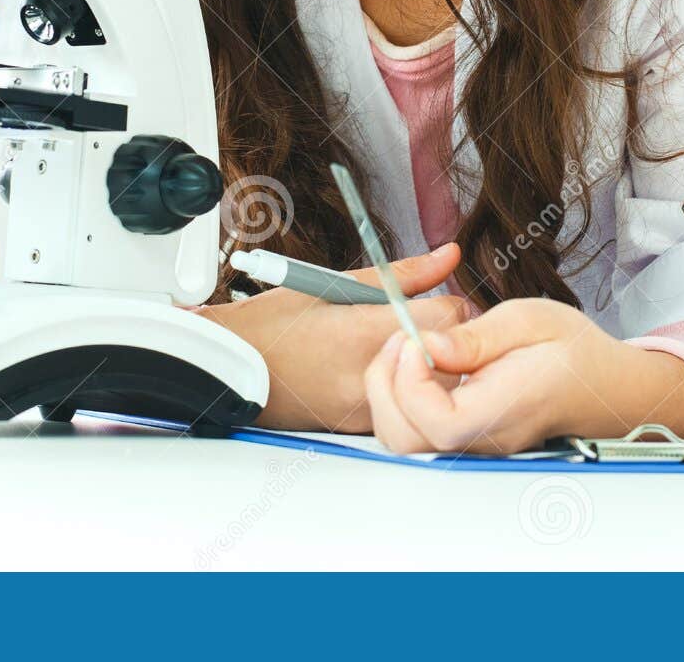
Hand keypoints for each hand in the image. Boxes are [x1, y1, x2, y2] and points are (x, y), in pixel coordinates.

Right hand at [198, 242, 470, 432]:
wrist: (231, 368)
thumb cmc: (274, 323)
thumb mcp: (334, 282)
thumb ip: (402, 273)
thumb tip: (449, 256)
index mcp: (366, 331)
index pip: (451, 317)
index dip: (452, 304)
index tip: (438, 300)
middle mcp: (372, 374)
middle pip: (452, 355)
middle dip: (450, 337)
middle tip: (427, 323)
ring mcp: (367, 407)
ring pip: (434, 387)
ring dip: (432, 366)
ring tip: (404, 348)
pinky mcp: (361, 427)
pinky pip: (406, 407)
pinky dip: (407, 389)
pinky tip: (385, 373)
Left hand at [365, 298, 683, 453]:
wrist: (601, 384)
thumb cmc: (573, 350)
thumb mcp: (532, 320)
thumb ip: (477, 336)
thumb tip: (428, 347)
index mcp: (505, 411)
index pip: (439, 422)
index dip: (412, 381)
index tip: (417, 339)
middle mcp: (484, 441)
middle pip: (407, 440)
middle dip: (385, 385)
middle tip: (401, 340)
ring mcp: (471, 447)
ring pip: (403, 441)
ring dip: (387, 393)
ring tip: (405, 350)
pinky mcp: (462, 442)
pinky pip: (414, 433)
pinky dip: (399, 400)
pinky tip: (417, 367)